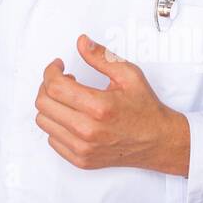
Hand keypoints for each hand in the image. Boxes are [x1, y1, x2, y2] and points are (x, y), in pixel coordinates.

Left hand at [34, 34, 189, 176]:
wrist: (158, 141)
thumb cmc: (145, 109)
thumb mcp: (128, 75)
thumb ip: (101, 57)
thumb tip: (81, 42)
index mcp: (99, 107)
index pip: (54, 86)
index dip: (51, 71)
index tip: (58, 66)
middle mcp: (88, 131)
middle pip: (44, 103)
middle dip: (47, 85)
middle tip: (62, 79)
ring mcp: (83, 149)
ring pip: (43, 121)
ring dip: (51, 105)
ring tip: (69, 98)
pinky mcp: (81, 160)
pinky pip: (52, 139)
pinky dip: (56, 124)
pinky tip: (72, 116)